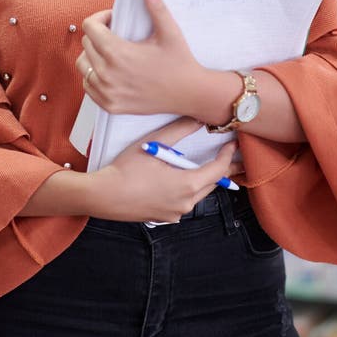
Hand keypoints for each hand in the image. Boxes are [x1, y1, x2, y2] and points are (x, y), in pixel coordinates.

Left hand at [76, 0, 202, 116]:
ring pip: (82, 65)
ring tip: (110, 52)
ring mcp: (107, 91)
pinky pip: (88, 85)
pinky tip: (109, 70)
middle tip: (116, 35)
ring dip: (92, 55)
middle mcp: (107, 74)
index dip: (100, 18)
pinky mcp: (110, 105)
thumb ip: (156, 8)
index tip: (113, 20)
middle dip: (98, 35)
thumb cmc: (180, 63)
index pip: (89, 27)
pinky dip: (93, 76)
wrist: (189, 94)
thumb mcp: (169, 32)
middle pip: (86, 44)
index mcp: (118, 53)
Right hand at [85, 116, 241, 223]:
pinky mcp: (164, 218)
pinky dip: (185, 190)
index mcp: (188, 185)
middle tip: (228, 156)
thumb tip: (198, 119)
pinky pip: (183, 202)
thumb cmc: (126, 169)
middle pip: (212, 184)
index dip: (227, 155)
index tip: (232, 145)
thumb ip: (179, 130)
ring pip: (198, 194)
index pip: (219, 170)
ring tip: (201, 164)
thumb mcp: (154, 143)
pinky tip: (176, 179)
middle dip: (221, 169)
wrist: (104, 195)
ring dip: (202, 179)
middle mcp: (186, 203)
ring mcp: (175, 213)